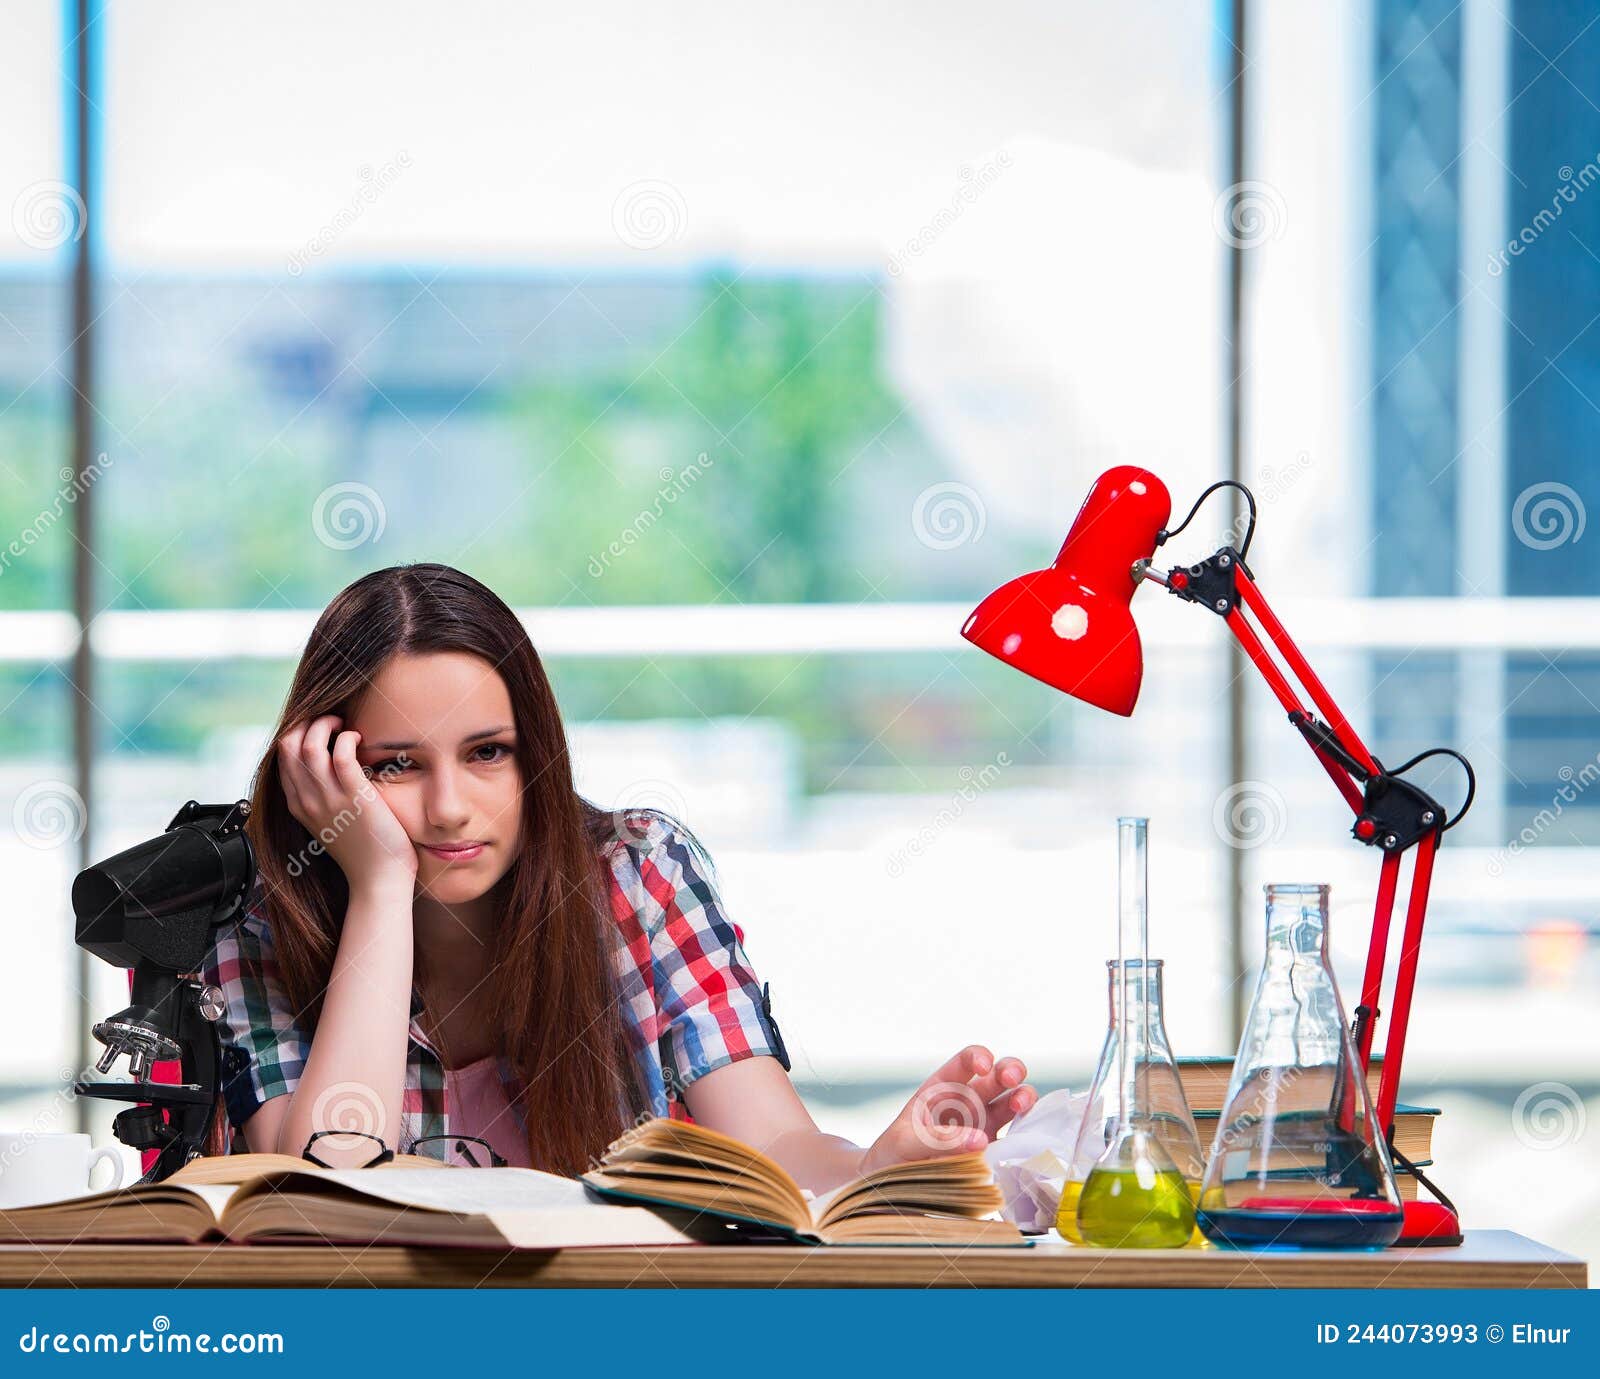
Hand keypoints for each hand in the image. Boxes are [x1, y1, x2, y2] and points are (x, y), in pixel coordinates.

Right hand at [277, 714, 416, 890]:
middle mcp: (307, 800)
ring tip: (345, 727)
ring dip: (326, 725)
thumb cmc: (364, 849)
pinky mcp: (354, 797)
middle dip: (307, 722)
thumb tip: (327, 768)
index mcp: (298, 805)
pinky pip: (340, 754)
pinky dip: (347, 737)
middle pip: (287, 744)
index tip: (319, 729)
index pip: (281, 757)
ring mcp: (329, 799)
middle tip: (332, 722)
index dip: (297, 733)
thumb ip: (322, 797)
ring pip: (309, 744)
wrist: (378, 880)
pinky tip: (359, 740)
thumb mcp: (330, 821)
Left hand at [859, 1044, 1037, 1174]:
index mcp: (943, 1089)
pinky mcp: (994, 1153)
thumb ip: (938, 1139)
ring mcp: (984, 1126)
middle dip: (1011, 1070)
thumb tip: (979, 1141)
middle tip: (1012, 1080)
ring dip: (1025, 1098)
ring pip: (1015, 1101)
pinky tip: (1031, 1138)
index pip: (965, 1061)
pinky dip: (1030, 1134)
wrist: (891, 1193)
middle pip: (998, 1075)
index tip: (984, 1066)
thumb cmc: (892, 1157)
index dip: (978, 1057)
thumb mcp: (904, 1144)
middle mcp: (969, 1103)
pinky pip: (1019, 1138)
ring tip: (1022, 1107)